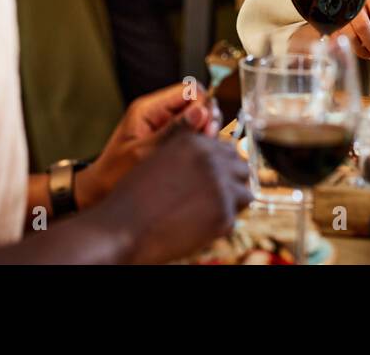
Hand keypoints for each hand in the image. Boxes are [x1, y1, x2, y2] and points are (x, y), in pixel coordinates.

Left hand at [76, 83, 217, 207]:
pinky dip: (198, 144)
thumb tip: (201, 111)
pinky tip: (196, 159)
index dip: (204, 106)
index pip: (189, 90)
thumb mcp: (143, 153)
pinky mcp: (167, 140)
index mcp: (148, 108)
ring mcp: (163, 126)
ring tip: (201, 152)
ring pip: (197, 119)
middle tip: (207, 142)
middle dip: (207, 120)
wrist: (98, 192)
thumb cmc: (114, 174)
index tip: (207, 128)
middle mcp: (158, 113)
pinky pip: (191, 134)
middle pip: (197, 102)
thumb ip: (172, 131)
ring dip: (204, 133)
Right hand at [96, 131, 250, 263]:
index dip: (223, 165)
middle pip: (241, 167)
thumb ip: (187, 153)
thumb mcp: (159, 158)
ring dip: (232, 202)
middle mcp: (211, 160)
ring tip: (210, 212)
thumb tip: (212, 156)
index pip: (227, 148)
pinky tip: (198, 227)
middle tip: (216, 197)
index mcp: (194, 143)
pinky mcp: (223, 216)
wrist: (123, 227)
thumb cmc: (134, 197)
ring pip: (246, 192)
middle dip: (232, 181)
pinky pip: (235, 219)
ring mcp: (220, 188)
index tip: (218, 177)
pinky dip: (220, 225)